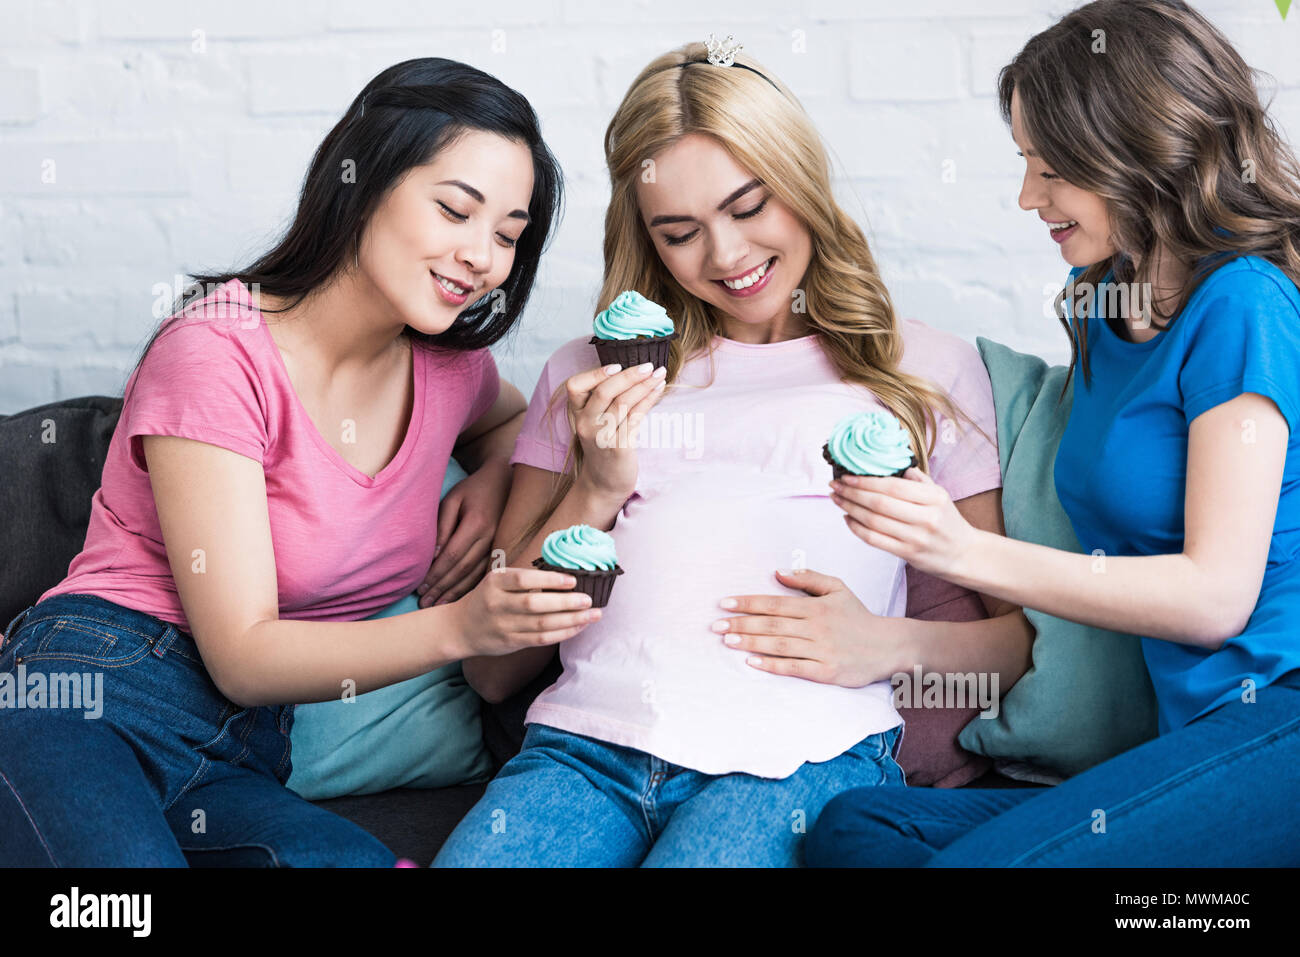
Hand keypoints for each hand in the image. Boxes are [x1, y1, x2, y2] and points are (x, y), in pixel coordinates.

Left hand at [418, 459, 511, 607]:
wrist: (504, 481)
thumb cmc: (472, 489)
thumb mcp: (452, 500)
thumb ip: (442, 526)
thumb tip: (433, 556)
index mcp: (477, 523)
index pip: (452, 555)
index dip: (435, 573)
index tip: (420, 587)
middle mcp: (490, 537)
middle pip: (463, 569)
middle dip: (442, 588)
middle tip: (424, 603)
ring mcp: (499, 545)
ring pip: (475, 575)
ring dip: (455, 593)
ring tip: (437, 605)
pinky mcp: (502, 549)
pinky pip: (485, 573)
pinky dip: (470, 587)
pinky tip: (458, 598)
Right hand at [446, 566, 599, 656]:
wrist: (460, 628)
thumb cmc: (487, 598)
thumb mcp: (496, 581)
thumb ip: (522, 578)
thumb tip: (563, 575)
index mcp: (495, 583)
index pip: (524, 579)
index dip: (549, 580)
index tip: (572, 581)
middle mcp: (497, 604)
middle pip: (535, 604)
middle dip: (566, 602)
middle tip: (589, 600)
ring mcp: (504, 626)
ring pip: (541, 624)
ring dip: (571, 620)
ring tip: (592, 615)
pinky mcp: (511, 643)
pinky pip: (540, 639)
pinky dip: (562, 633)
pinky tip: (578, 627)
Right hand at [564, 361, 667, 501]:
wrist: (604, 483)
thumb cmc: (603, 446)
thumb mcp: (594, 422)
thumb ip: (601, 400)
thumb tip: (630, 370)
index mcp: (576, 414)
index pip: (575, 386)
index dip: (595, 373)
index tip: (618, 365)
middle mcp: (585, 425)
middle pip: (604, 392)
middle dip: (629, 375)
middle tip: (648, 365)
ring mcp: (601, 437)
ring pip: (623, 403)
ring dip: (644, 385)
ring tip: (660, 374)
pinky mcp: (619, 447)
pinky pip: (636, 417)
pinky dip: (649, 400)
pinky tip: (658, 390)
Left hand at [711, 568, 910, 686]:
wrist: (888, 646)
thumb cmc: (858, 617)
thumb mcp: (838, 588)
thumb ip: (809, 578)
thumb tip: (779, 572)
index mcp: (815, 606)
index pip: (774, 603)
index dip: (747, 603)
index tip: (724, 604)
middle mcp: (816, 627)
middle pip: (771, 624)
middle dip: (741, 624)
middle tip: (715, 625)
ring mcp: (821, 650)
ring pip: (779, 645)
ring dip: (750, 643)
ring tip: (727, 641)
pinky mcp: (826, 671)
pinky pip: (794, 667)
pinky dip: (772, 665)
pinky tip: (752, 662)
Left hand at [830, 468, 978, 579]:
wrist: (964, 554)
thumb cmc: (947, 520)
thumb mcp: (940, 494)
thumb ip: (917, 480)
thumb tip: (890, 465)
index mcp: (934, 498)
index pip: (893, 486)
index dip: (866, 481)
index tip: (847, 475)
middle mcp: (926, 517)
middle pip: (879, 503)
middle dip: (852, 493)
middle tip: (834, 485)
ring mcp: (916, 537)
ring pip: (873, 521)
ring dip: (850, 508)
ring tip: (837, 499)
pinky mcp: (908, 554)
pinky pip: (874, 539)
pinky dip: (856, 528)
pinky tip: (847, 518)